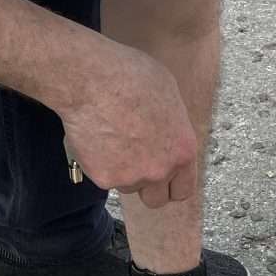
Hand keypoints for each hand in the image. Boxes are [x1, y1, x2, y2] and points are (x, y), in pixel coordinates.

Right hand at [59, 39, 199, 209]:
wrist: (92, 81)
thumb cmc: (130, 76)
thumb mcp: (168, 94)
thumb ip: (171, 125)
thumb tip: (167, 131)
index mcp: (182, 151)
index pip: (183, 189)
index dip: (171, 185)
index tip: (162, 181)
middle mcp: (160, 170)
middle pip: (156, 199)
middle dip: (146, 187)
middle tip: (133, 166)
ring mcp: (132, 178)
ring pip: (126, 186)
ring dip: (120, 171)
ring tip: (110, 138)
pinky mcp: (104, 178)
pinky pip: (103, 177)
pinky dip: (98, 164)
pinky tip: (94, 138)